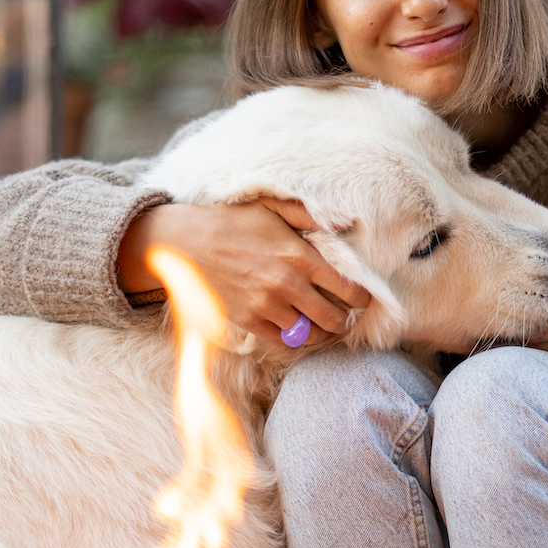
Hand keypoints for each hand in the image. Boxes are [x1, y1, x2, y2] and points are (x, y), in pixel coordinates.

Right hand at [118, 200, 372, 347]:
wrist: (185, 244)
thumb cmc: (231, 221)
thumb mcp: (271, 208)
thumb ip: (308, 215)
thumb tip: (345, 219)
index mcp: (299, 256)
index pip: (347, 288)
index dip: (361, 298)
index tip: (362, 298)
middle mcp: (287, 285)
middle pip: (333, 318)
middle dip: (344, 320)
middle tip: (346, 316)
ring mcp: (267, 306)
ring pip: (309, 334)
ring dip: (319, 331)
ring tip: (322, 325)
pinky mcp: (248, 320)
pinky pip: (281, 340)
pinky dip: (292, 337)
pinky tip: (295, 327)